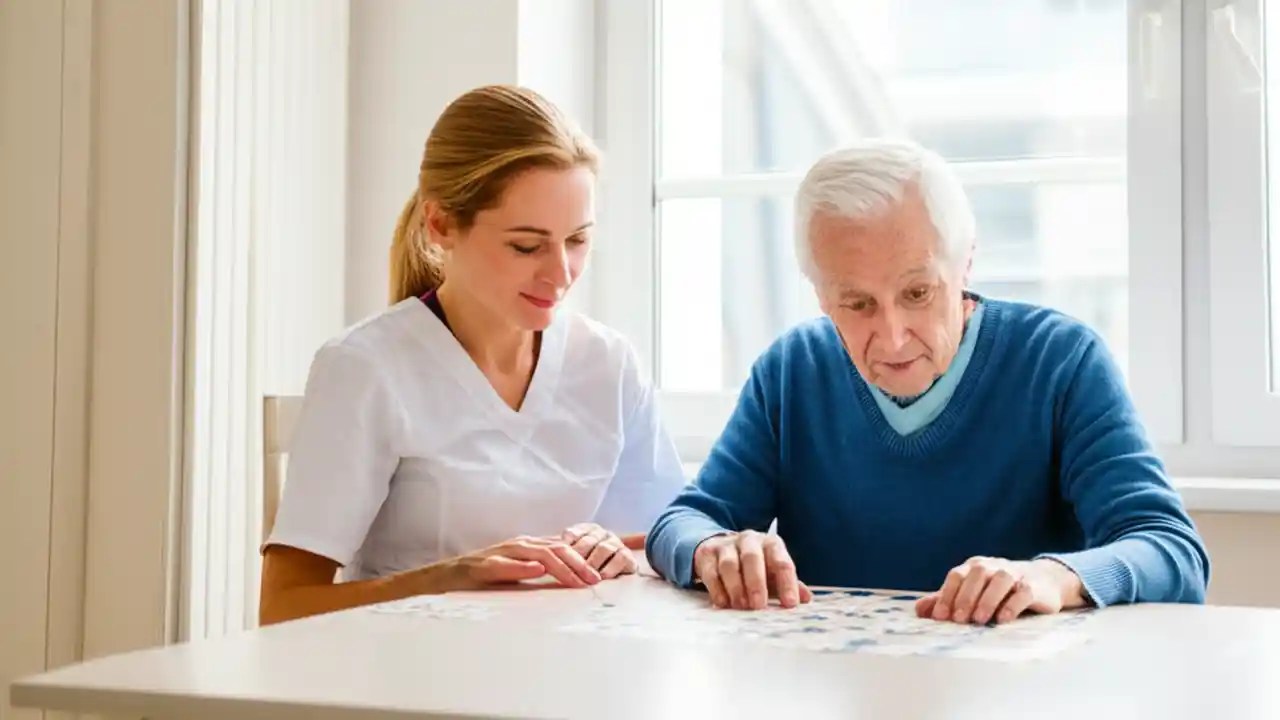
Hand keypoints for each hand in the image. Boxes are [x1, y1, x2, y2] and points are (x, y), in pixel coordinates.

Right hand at [450, 535, 602, 589]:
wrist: (452, 576)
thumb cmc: (489, 577)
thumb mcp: (523, 570)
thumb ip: (544, 570)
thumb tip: (573, 578)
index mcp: (531, 546)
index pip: (564, 548)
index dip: (584, 559)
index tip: (600, 576)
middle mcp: (521, 544)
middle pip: (557, 549)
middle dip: (579, 564)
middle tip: (595, 581)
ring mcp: (504, 552)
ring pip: (539, 554)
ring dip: (561, 567)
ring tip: (577, 580)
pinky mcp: (487, 564)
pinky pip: (507, 564)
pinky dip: (524, 567)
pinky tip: (538, 571)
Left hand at [560, 523, 637, 578]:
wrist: (616, 575)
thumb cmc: (587, 567)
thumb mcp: (572, 558)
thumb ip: (561, 555)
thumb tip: (546, 562)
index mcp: (586, 530)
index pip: (572, 534)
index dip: (564, 546)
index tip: (556, 558)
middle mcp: (602, 534)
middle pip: (588, 542)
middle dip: (578, 557)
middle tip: (570, 570)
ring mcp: (616, 543)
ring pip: (604, 549)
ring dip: (594, 563)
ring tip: (586, 576)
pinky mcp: (628, 556)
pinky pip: (620, 558)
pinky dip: (610, 568)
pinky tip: (602, 577)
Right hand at [692, 530, 813, 609]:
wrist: (719, 548)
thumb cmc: (753, 566)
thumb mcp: (772, 572)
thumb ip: (788, 584)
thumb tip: (806, 599)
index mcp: (771, 544)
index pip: (782, 562)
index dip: (787, 583)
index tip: (790, 604)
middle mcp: (749, 540)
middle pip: (753, 558)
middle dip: (756, 582)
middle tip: (758, 605)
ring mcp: (725, 546)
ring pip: (729, 564)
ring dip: (736, 587)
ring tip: (741, 607)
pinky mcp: (706, 555)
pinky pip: (711, 572)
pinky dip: (717, 590)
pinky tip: (723, 604)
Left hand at [914, 557, 1086, 625]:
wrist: (1044, 582)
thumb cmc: (1001, 590)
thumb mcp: (973, 592)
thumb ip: (947, 600)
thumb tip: (919, 610)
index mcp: (974, 567)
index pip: (956, 576)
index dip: (946, 595)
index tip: (940, 616)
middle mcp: (993, 566)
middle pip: (976, 575)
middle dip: (965, 598)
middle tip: (959, 620)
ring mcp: (1014, 574)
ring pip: (999, 581)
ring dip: (987, 600)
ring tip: (979, 620)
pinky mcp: (1033, 586)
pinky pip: (1022, 593)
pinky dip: (1011, 605)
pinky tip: (1002, 619)